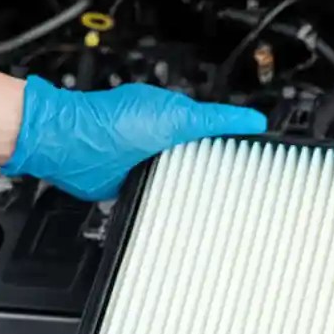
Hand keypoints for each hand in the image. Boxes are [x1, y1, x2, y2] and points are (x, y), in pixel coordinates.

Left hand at [2, 76, 265, 199]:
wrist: (69, 144)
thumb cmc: (114, 121)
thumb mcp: (177, 117)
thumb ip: (216, 121)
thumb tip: (255, 121)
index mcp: (179, 121)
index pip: (219, 136)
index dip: (241, 148)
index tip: (264, 161)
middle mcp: (165, 144)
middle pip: (203, 163)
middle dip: (221, 177)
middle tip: (245, 191)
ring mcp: (148, 167)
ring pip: (182, 185)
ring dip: (194, 196)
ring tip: (219, 211)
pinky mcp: (131, 189)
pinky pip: (158, 201)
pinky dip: (168, 209)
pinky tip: (183, 216)